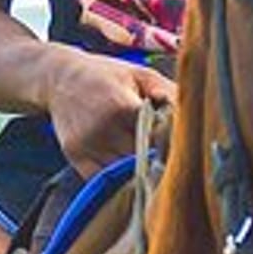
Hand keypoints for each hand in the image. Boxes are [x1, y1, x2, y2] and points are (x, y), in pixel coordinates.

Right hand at [42, 48, 176, 175]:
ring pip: (122, 173)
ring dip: (139, 172)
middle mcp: (102, 129)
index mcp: (122, 106)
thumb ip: (168, 93)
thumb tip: (193, 113)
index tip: (185, 144)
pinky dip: (117, 179)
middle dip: (159, 158)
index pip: (156, 135)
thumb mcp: (141, 74)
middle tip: (174, 158)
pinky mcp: (75, 156)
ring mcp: (86, 146)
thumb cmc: (107, 75)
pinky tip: (130, 170)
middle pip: (141, 157)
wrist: (59, 79)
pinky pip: (102, 179)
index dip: (172, 142)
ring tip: (154, 164)